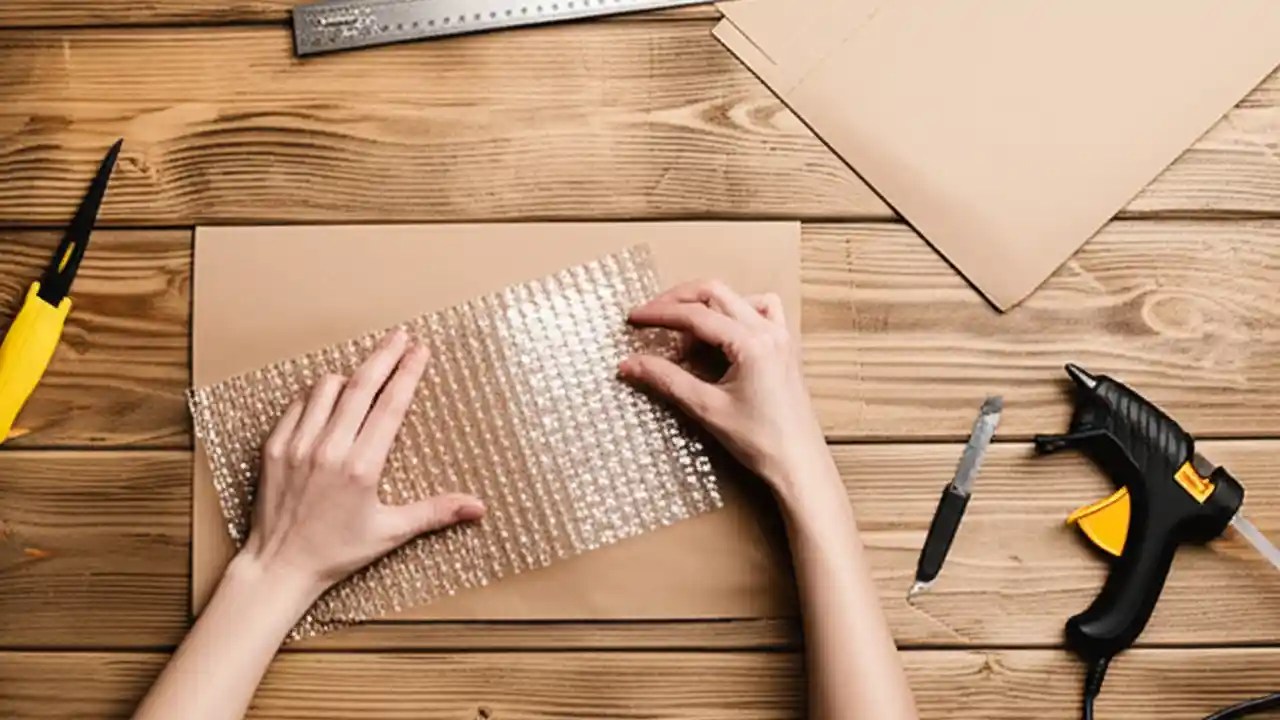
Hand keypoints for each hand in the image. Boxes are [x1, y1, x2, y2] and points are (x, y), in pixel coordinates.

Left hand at [238, 329, 485, 599]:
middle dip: (385, 354)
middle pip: (362, 385)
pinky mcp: (275, 447)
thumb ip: (436, 512)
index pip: (391, 405)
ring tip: (365, 377)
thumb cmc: (337, 551)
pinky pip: (297, 404)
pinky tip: (328, 401)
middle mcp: (329, 449)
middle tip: (402, 336)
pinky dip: (315, 396)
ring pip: (325, 387)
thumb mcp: (391, 532)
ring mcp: (298, 445)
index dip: (408, 372)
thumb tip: (479, 507)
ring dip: (349, 377)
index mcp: (361, 467)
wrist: (279, 566)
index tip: (421, 350)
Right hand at [619, 280, 833, 502]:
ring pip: (737, 298)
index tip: (634, 319)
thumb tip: (630, 363)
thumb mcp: (707, 409)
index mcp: (752, 343)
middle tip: (651, 316)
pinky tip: (722, 335)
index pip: (696, 315)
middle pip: (715, 293)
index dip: (660, 314)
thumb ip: (666, 380)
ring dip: (706, 307)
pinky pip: (761, 311)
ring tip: (686, 336)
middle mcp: (770, 331)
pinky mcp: (785, 347)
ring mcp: (781, 336)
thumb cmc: (760, 441)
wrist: (799, 464)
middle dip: (678, 301)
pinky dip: (735, 313)